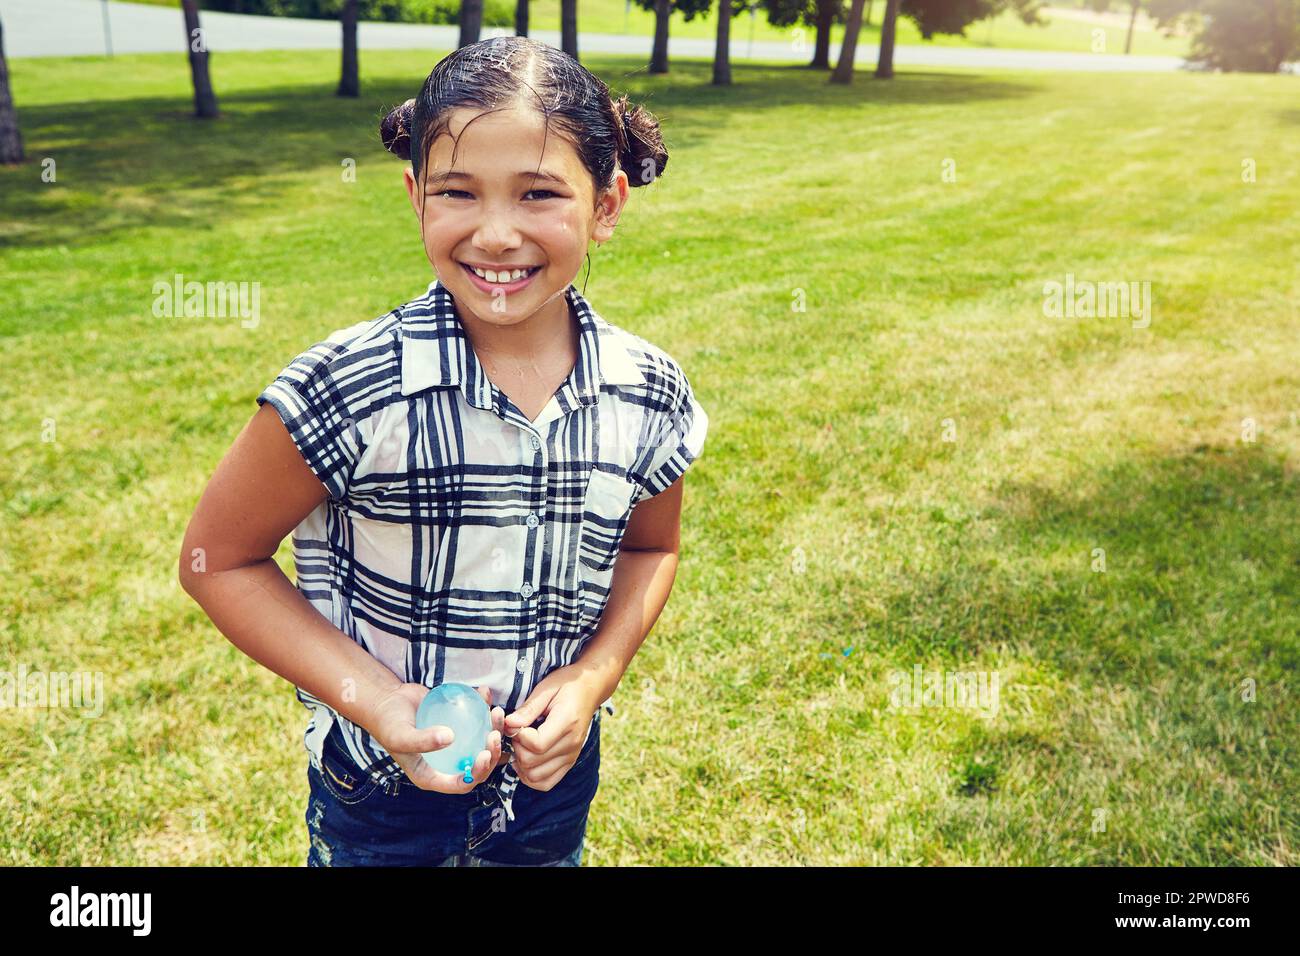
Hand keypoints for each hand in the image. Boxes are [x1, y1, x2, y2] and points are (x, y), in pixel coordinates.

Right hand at [366, 682, 505, 793]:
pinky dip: (483, 706)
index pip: (461, 784)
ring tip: (495, 712)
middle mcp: (448, 761)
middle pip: (477, 764)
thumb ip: (422, 741)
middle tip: (494, 734)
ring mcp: (455, 742)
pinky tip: (485, 692)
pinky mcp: (459, 723)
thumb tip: (450, 738)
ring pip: (482, 741)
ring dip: (494, 729)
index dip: (477, 774)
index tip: (484, 755)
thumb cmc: (388, 723)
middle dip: (492, 753)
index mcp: (433, 774)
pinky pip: (476, 718)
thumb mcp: (400, 736)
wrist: (386, 700)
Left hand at [503, 665, 601, 791]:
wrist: (590, 689)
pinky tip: (527, 759)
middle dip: (517, 749)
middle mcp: (571, 744)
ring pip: (536, 778)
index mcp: (567, 723)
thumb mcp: (546, 688)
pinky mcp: (569, 762)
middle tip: (516, 733)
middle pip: (533, 763)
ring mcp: (571, 756)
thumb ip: (528, 709)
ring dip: (522, 765)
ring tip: (521, 745)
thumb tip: (508, 724)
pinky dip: (531, 776)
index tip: (515, 723)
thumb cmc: (566, 685)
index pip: (536, 744)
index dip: (519, 736)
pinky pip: (546, 783)